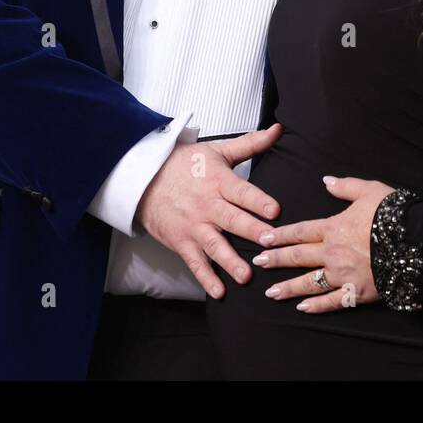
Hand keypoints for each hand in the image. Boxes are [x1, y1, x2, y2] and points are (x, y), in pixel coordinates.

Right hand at [136, 122, 283, 298]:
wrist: (145, 177)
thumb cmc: (185, 164)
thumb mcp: (218, 150)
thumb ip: (250, 144)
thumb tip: (278, 129)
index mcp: (219, 181)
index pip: (241, 191)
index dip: (258, 200)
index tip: (275, 210)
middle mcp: (207, 205)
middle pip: (232, 219)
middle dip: (250, 231)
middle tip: (269, 242)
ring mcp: (194, 225)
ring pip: (214, 245)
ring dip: (230, 261)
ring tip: (247, 276)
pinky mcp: (181, 241)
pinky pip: (195, 262)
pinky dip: (206, 278)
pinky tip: (219, 292)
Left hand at [254, 175, 395, 312]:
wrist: (417, 241)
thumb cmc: (393, 213)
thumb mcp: (368, 191)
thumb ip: (345, 186)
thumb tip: (326, 180)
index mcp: (333, 227)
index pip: (300, 231)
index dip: (281, 235)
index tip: (263, 238)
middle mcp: (333, 252)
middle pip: (298, 257)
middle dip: (276, 260)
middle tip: (258, 263)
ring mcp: (343, 274)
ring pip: (309, 283)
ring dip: (288, 287)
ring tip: (271, 292)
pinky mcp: (356, 291)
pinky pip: (332, 301)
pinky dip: (317, 306)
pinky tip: (302, 309)